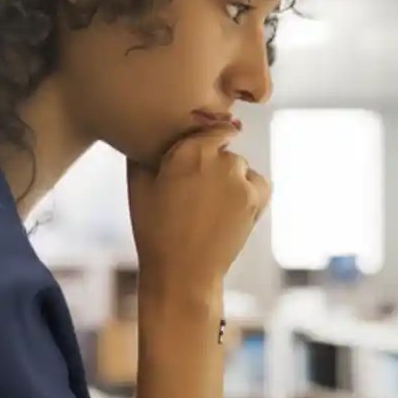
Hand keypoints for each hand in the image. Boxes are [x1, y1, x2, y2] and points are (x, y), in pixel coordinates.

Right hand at [127, 122, 271, 305]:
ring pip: (239, 167)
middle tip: (194, 192)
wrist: (183, 272)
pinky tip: (228, 209)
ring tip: (209, 207)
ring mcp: (240, 179)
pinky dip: (249, 192)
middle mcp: (218, 159)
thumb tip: (155, 125)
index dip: (202, 139)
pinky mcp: (257, 198)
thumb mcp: (139, 185)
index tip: (195, 156)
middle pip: (222, 148)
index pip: (207, 125)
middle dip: (211, 163)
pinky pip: (258, 183)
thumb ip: (145, 148)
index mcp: (187, 150)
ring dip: (230, 179)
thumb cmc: (154, 229)